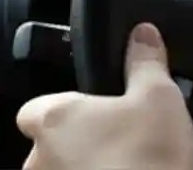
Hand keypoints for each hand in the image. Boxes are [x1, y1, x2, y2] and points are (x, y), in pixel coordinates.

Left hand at [16, 23, 192, 169]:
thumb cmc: (147, 160)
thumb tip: (143, 35)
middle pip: (47, 148)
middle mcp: (39, 159)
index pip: (33, 109)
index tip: (87, 113)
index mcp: (55, 118)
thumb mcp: (159, 97)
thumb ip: (146, 62)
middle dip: (74, 148)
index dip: (60, 111)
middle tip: (114, 146)